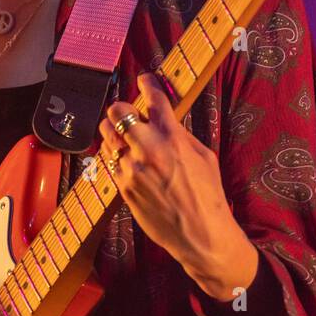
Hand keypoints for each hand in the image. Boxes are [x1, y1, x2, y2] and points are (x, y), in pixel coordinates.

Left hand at [99, 73, 258, 301]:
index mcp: (173, 137)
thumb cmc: (208, 195)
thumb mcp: (203, 156)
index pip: (153, 98)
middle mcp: (149, 149)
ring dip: (114, 132)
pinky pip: (110, 162)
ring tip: (123, 136)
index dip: (147, 83)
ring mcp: (132, 168)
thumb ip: (179, 134)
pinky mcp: (123, 186)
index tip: (145, 80)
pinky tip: (127, 161)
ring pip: (107, 136)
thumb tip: (165, 119)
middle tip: (128, 114)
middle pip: (118, 111)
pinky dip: (117, 157)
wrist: (200, 234)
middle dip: (122, 109)